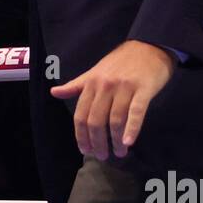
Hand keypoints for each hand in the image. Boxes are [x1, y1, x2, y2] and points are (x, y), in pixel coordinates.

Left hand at [49, 40, 175, 159]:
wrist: (149, 46)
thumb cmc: (121, 61)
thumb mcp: (94, 71)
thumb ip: (76, 85)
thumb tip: (54, 92)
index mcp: (91, 83)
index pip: (81, 114)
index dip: (81, 136)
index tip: (86, 150)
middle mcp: (105, 86)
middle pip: (96, 120)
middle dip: (98, 142)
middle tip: (103, 156)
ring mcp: (124, 87)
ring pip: (115, 119)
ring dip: (116, 140)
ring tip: (119, 152)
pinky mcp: (143, 89)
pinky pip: (136, 112)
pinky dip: (132, 129)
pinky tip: (129, 142)